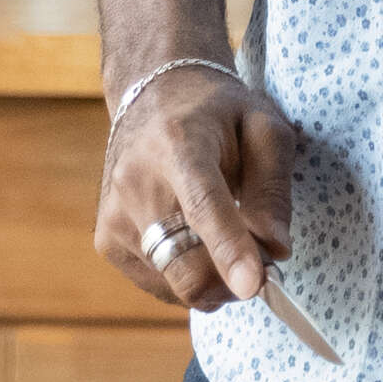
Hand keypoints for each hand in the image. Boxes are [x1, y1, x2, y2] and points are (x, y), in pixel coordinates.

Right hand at [94, 63, 292, 313]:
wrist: (152, 95)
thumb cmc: (217, 113)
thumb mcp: (262, 127)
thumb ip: (273, 189)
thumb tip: (276, 249)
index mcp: (179, 143)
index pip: (203, 205)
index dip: (229, 249)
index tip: (253, 286)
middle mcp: (135, 181)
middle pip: (186, 264)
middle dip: (233, 280)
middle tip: (261, 260)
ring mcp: (115, 215)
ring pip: (176, 283)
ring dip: (213, 279)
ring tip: (224, 237)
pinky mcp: (106, 240)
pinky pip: (159, 285)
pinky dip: (187, 277)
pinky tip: (193, 240)